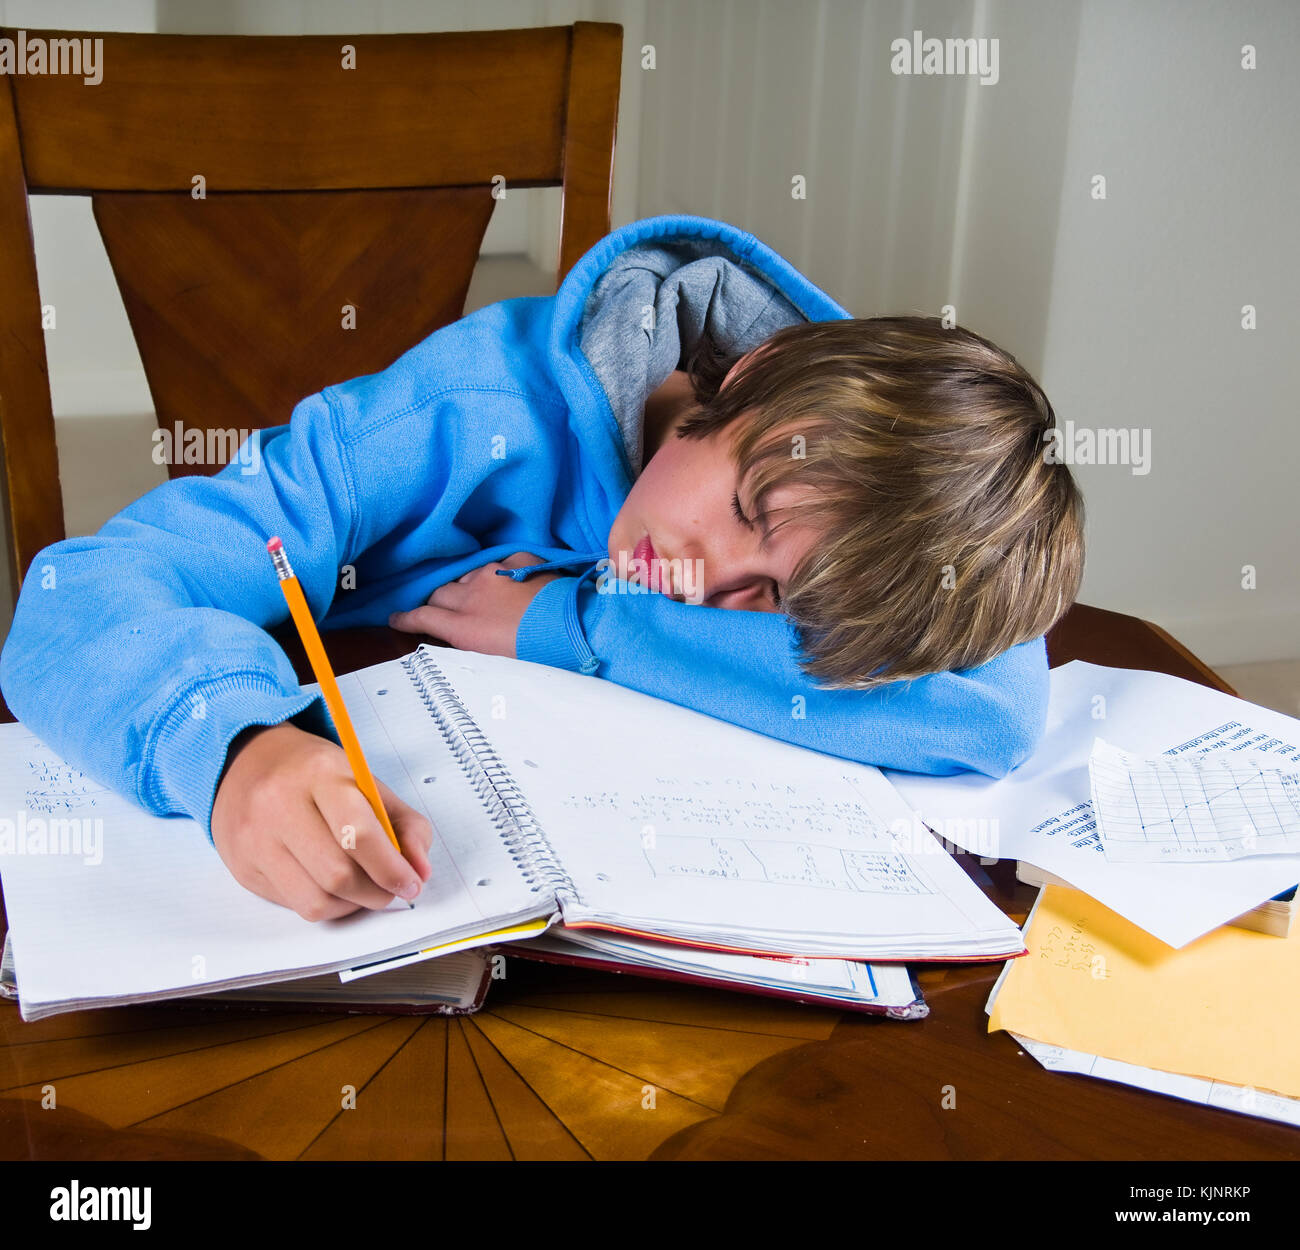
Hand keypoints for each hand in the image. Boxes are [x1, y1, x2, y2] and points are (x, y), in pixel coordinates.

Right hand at [212, 722, 432, 920]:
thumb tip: (420, 872)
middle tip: (390, 888)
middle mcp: (279, 805)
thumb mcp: (367, 783)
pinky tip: (330, 884)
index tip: (411, 882)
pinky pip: (294, 905)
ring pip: (315, 900)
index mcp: (320, 774)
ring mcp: (255, 840)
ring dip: (351, 904)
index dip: (391, 868)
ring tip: (361, 887)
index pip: (359, 834)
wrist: (249, 762)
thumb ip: (405, 825)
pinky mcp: (243, 868)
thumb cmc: (315, 775)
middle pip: (337, 875)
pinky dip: (325, 904)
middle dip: (375, 892)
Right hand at [387, 552, 563, 657]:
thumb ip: (471, 648)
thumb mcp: (496, 663)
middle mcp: (472, 596)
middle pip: (439, 594)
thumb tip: (459, 642)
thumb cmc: (537, 656)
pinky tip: (507, 581)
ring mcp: (494, 574)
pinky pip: (498, 563)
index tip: (395, 618)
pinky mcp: (518, 562)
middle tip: (439, 612)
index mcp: (465, 627)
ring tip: (476, 598)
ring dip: (465, 587)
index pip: (422, 617)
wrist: (576, 629)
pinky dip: (497, 573)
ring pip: (465, 576)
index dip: (405, 618)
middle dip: (435, 603)